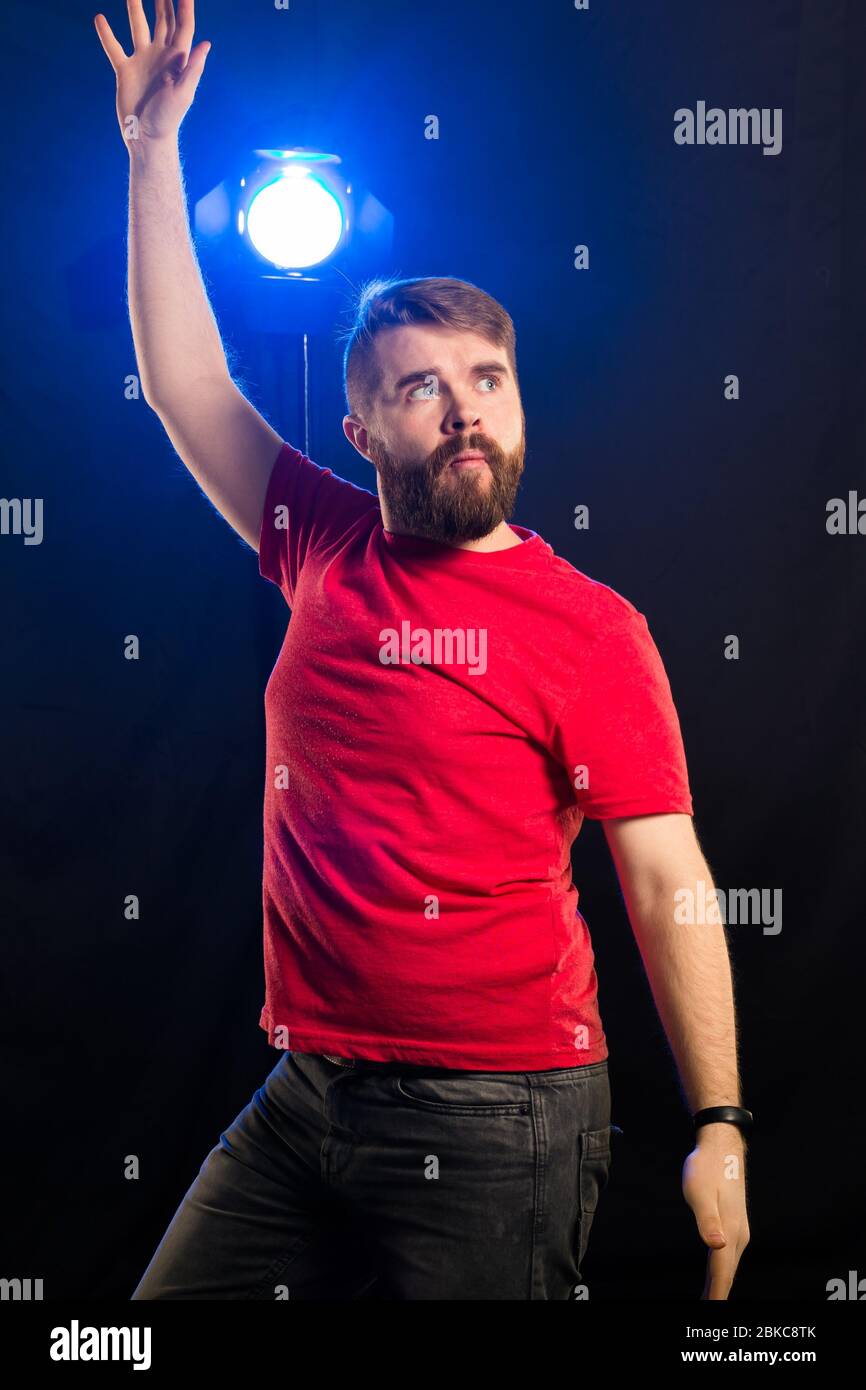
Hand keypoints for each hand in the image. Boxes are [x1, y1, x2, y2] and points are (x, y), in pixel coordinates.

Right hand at [94, 0, 209, 147]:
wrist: (146, 137)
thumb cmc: (168, 119)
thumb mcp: (184, 94)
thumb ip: (193, 68)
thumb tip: (206, 44)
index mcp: (177, 60)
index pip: (183, 27)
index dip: (184, 7)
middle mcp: (160, 56)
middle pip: (163, 21)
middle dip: (163, 1)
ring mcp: (142, 61)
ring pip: (138, 27)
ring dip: (135, 8)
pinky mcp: (125, 70)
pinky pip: (114, 48)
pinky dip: (106, 34)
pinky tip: (100, 18)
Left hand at [681, 1126, 749, 1298]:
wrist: (721, 1146)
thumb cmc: (707, 1167)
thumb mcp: (699, 1191)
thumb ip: (707, 1219)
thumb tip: (717, 1245)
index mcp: (731, 1230)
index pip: (722, 1271)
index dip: (716, 1293)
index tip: (709, 1309)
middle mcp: (738, 1234)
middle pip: (726, 1272)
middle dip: (718, 1294)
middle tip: (707, 1309)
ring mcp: (738, 1229)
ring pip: (728, 1264)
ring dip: (720, 1284)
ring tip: (710, 1299)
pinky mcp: (734, 1223)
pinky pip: (727, 1254)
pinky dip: (721, 1269)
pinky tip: (716, 1273)